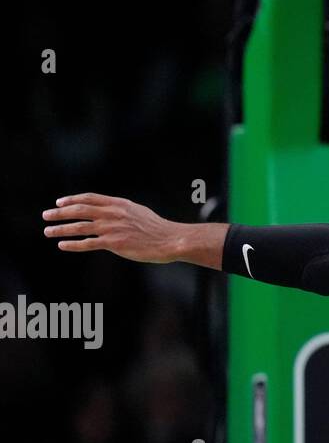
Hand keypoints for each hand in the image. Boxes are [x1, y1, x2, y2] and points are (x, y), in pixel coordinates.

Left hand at [43, 193, 179, 262]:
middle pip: (80, 210)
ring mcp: (112, 228)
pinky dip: (72, 244)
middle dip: (60, 212)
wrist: (169, 239)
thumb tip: (108, 211)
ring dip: (60, 228)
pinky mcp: (113, 243)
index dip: (72, 199)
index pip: (90, 198)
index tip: (59, 202)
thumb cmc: (156, 228)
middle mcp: (113, 213)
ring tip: (48, 231)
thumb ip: (121, 211)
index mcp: (119, 204)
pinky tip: (62, 245)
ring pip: (79, 226)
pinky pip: (87, 243)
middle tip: (46, 215)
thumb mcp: (138, 211)